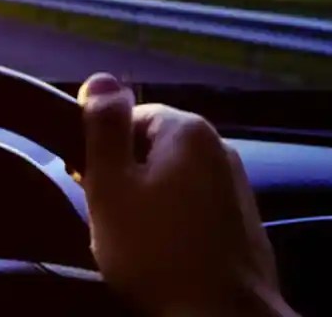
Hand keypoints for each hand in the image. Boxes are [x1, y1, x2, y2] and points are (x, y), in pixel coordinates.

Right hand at [78, 73, 296, 316]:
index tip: (89, 187)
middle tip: (110, 218)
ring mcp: (236, 185)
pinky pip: (192, 208)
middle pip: (150, 148)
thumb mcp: (111, 185)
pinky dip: (173, 224)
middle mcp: (219, 146)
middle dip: (125, 178)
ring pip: (170, 181)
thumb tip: (101, 78)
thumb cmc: (156, 252)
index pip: (125, 117)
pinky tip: (163, 253)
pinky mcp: (242, 222)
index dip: (100, 151)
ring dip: (148, 203)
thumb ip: (104, 127)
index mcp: (187, 129)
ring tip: (135, 241)